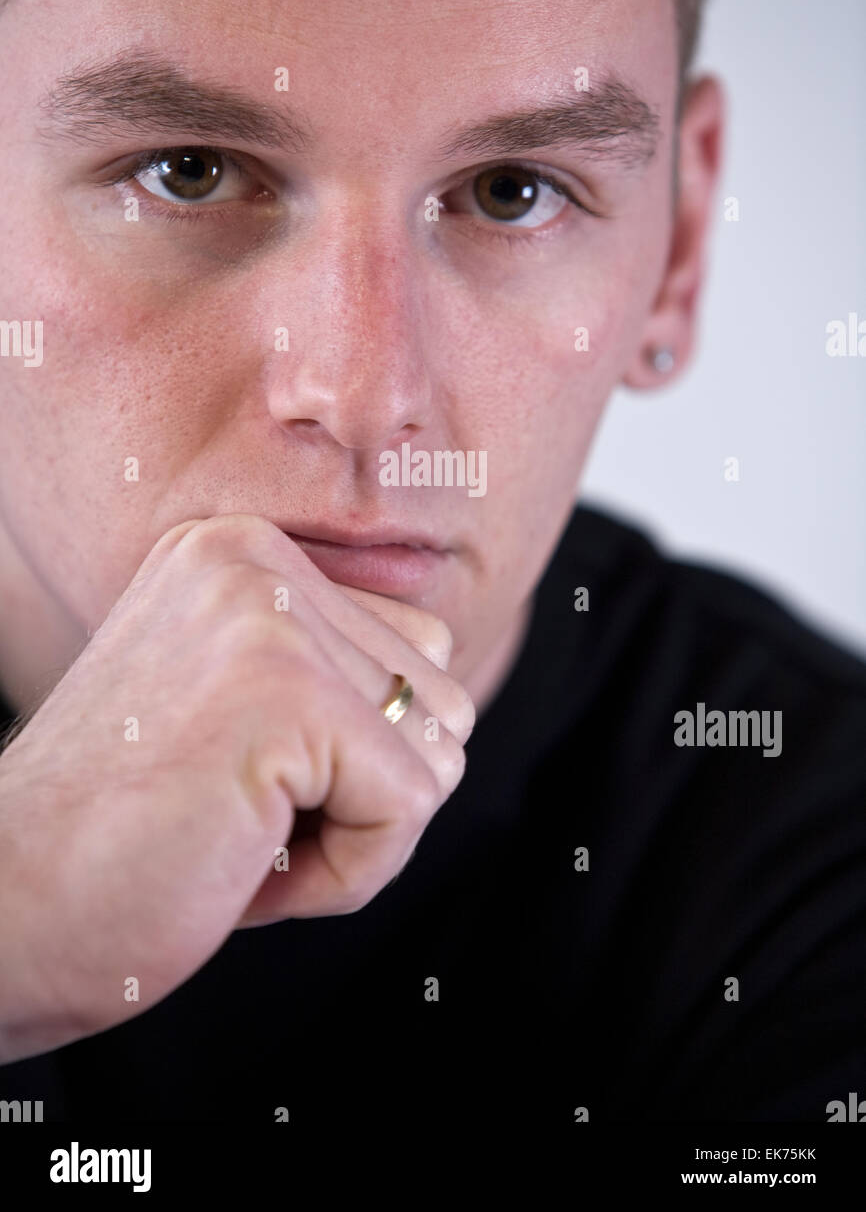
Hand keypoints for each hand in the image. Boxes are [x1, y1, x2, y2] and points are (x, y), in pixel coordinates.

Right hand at [0, 515, 472, 1062]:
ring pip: (436, 752)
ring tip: (242, 836)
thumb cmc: (121, 837)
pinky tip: (248, 864)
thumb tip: (452, 701)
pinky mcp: (285, 694)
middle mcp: (252, 560)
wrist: (5, 915)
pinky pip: (411, 804)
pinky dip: (349, 873)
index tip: (245, 783)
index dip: (351, 756)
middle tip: (242, 820)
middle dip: (361, 795)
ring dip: (356, 834)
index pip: (415, 648)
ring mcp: (267, 618)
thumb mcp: (229, 711)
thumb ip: (328, 673)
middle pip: (437, 697)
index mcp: (238, 553)